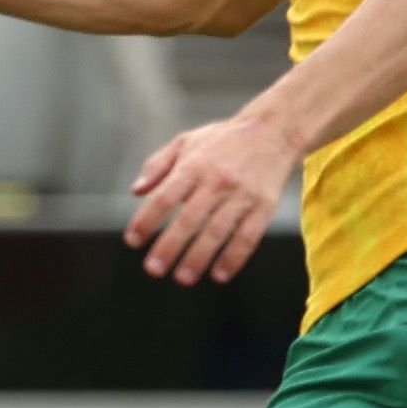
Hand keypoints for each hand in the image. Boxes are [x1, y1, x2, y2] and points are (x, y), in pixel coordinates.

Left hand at [124, 112, 299, 285]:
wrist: (273, 130)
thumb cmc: (223, 139)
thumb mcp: (186, 141)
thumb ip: (158, 165)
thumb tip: (137, 191)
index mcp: (193, 165)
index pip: (164, 197)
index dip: (146, 220)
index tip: (133, 241)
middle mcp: (216, 180)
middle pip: (189, 219)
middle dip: (169, 247)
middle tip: (153, 270)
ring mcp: (242, 194)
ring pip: (217, 232)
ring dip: (199, 258)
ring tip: (182, 278)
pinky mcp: (264, 206)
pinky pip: (248, 237)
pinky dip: (234, 258)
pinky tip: (219, 275)